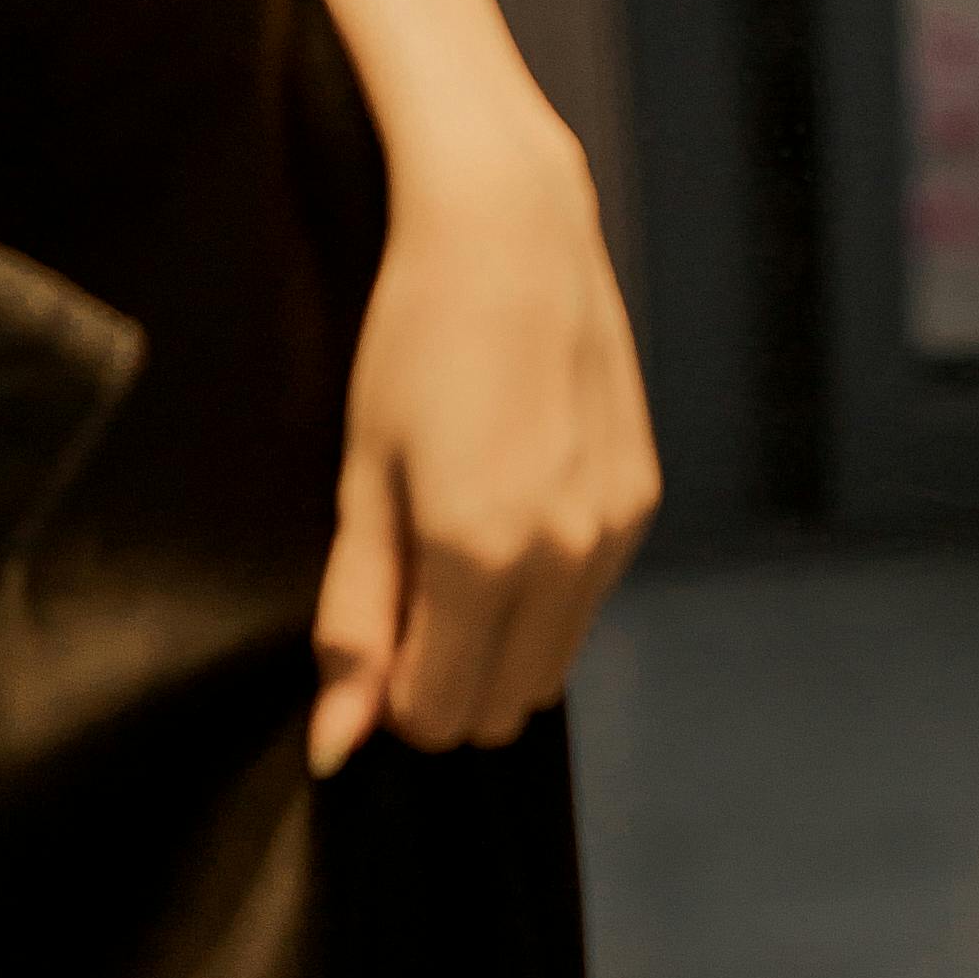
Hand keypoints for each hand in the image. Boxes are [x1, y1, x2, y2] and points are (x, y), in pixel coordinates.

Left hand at [308, 111, 659, 770]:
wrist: (512, 231)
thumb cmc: (411, 344)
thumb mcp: (362, 479)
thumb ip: (354, 619)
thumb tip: (337, 746)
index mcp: (479, 555)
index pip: (435, 713)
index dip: (390, 690)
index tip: (373, 624)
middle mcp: (563, 555)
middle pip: (501, 707)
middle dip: (446, 679)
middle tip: (407, 586)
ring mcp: (614, 528)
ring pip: (552, 665)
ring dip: (499, 644)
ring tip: (456, 544)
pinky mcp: (641, 499)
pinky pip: (588, 600)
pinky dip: (545, 592)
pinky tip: (512, 504)